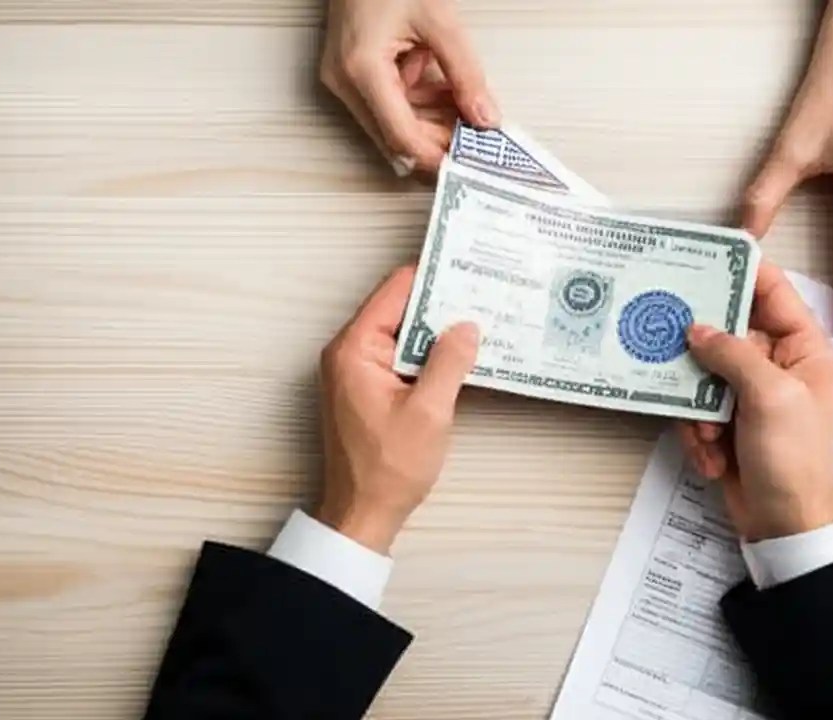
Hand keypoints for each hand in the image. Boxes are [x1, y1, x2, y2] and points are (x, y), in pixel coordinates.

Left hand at [317, 266, 478, 553]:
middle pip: (399, 309)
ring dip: (438, 332)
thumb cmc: (386, 469)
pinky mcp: (368, 388)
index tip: (466, 266)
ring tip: (480, 321)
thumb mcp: (428, 412)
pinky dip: (428, 355)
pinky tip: (460, 357)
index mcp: (354, 349)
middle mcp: (349, 353)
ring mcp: (356, 371)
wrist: (362, 513)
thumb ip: (449, 362)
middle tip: (483, 293)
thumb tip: (466, 326)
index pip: (394, 292)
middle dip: (441, 303)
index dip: (432, 277)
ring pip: (403, 334)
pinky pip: (401, 357)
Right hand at [319, 0, 499, 175]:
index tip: (468, 164)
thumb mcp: (439, 19)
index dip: (435, 155)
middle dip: (437, 140)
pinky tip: (449, 94)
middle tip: (477, 140)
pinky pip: (390, 102)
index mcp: (361, 70)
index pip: (401, 135)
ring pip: (394, 123)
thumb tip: (486, 117)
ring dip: (432, 122)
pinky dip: (421, 103)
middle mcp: (345, 82)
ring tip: (470, 111)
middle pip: (395, 136)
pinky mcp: (353, 73)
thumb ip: (466, 73)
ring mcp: (345, 79)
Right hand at [677, 262, 832, 541]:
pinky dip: (696, 434)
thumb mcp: (770, 396)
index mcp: (802, 348)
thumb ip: (733, 354)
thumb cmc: (795, 458)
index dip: (742, 271)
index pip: (773, 292)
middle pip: (725, 331)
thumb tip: (696, 329)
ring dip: (698, 407)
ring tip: (711, 434)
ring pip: (702, 373)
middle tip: (673, 346)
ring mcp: (748, 394)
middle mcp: (775, 364)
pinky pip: (695, 409)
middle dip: (701, 353)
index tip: (703, 257)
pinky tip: (711, 458)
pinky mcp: (726, 422)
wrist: (787, 525)